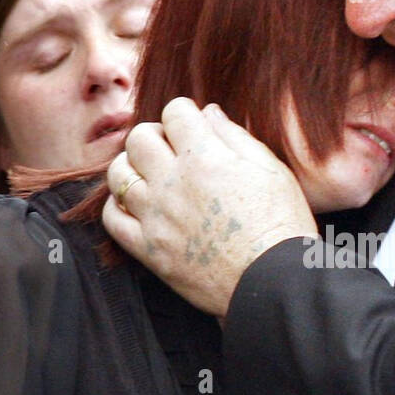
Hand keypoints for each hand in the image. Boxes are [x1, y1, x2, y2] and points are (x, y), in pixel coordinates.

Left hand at [103, 99, 318, 316]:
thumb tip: (208, 113)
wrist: (274, 283)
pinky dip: (118, 206)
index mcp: (206, 157)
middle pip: (138, 137)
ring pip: (118, 174)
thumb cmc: (282, 226)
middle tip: (172, 151)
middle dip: (155, 136)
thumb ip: (236, 137)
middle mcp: (173, 182)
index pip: (174, 111)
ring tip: (153, 177)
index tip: (194, 128)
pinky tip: (138, 206)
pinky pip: (113, 219)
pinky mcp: (149, 249)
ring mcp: (156, 216)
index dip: (185, 115)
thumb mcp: (272, 171)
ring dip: (133, 168)